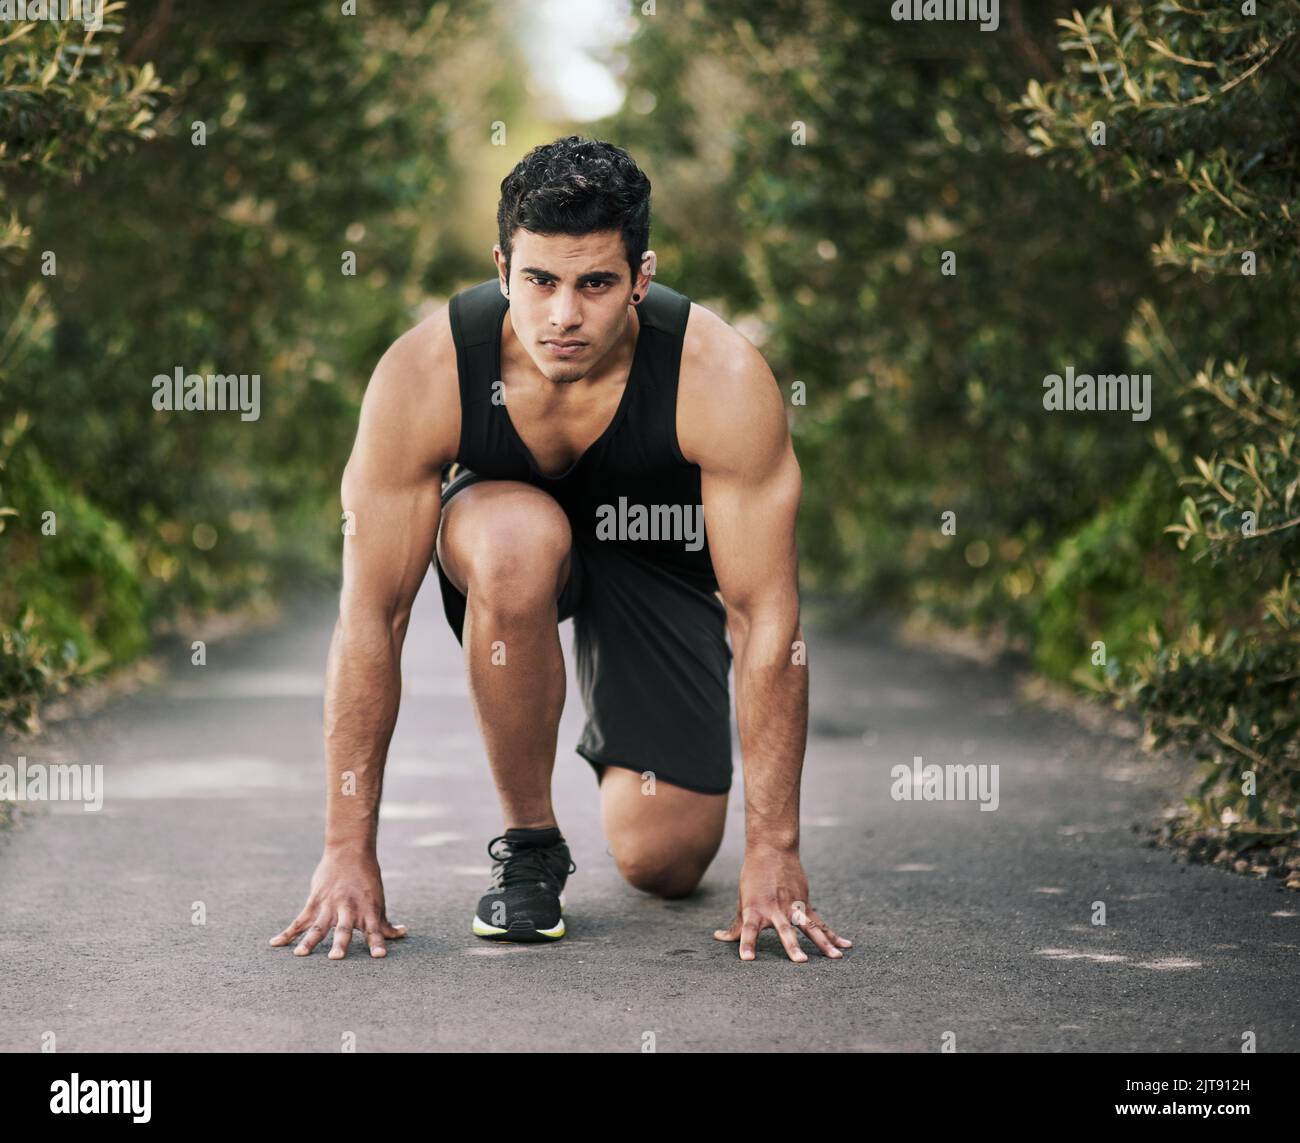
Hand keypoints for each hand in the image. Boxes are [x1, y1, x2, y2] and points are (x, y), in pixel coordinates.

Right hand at [269, 846, 407, 958]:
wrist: (349, 851)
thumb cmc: (367, 880)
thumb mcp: (377, 900)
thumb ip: (383, 922)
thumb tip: (402, 934)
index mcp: (368, 910)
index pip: (375, 930)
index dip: (377, 943)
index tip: (379, 956)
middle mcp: (349, 908)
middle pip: (344, 928)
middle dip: (340, 942)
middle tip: (335, 958)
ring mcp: (330, 905)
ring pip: (319, 925)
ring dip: (309, 940)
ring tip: (300, 955)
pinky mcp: (315, 901)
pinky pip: (300, 920)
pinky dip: (287, 933)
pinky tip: (275, 944)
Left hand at [713, 845, 850, 961]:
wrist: (772, 850)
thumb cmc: (753, 878)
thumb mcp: (743, 900)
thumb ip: (737, 925)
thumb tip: (719, 938)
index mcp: (755, 909)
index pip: (748, 929)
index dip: (747, 943)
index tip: (747, 959)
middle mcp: (775, 909)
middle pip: (784, 930)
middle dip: (792, 946)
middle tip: (800, 961)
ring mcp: (793, 906)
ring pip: (809, 926)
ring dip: (822, 943)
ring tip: (834, 958)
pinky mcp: (805, 903)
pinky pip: (820, 922)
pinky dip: (833, 935)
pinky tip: (845, 946)